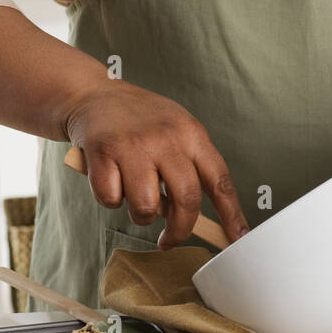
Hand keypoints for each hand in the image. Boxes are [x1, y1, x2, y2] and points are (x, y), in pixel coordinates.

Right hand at [63, 80, 248, 249]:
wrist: (94, 93)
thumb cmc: (138, 118)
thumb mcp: (176, 129)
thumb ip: (190, 166)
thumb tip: (200, 216)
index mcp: (190, 133)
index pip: (220, 180)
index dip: (231, 215)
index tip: (237, 238)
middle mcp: (166, 137)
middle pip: (186, 200)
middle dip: (179, 230)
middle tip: (169, 239)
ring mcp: (134, 145)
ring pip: (146, 206)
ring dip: (140, 214)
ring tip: (133, 196)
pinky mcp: (102, 152)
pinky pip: (111, 199)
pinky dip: (110, 200)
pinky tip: (111, 180)